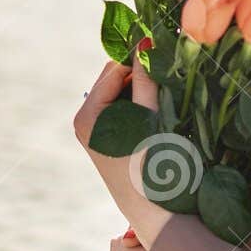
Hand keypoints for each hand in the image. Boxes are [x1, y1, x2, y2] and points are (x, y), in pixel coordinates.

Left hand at [72, 45, 169, 249]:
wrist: (153, 208)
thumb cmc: (153, 163)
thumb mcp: (150, 116)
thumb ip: (145, 79)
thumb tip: (145, 42)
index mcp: (88, 115)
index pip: (113, 70)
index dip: (138, 60)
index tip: (164, 53)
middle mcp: (83, 120)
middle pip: (112, 79)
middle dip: (137, 75)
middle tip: (166, 73)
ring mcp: (91, 130)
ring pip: (117, 92)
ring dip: (139, 88)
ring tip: (163, 94)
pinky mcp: (102, 137)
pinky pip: (119, 107)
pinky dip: (136, 103)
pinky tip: (154, 110)